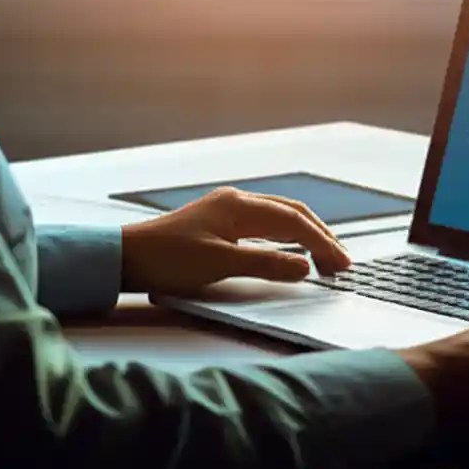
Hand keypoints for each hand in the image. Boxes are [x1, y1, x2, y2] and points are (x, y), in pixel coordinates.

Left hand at [121, 187, 350, 294]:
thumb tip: (304, 266)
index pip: (293, 222)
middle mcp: (236, 201)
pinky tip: (291, 248)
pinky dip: (286, 235)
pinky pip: (265, 223)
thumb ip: (266, 264)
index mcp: (239, 206)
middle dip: (321, 235)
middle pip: (292, 213)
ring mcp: (227, 210)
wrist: (125, 256)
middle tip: (342, 261)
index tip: (342, 264)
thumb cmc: (167, 259)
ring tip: (325, 256)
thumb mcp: (220, 265)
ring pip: (279, 216)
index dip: (322, 243)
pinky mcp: (219, 222)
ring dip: (305, 234)